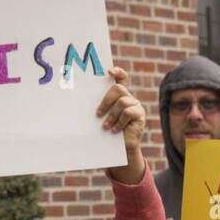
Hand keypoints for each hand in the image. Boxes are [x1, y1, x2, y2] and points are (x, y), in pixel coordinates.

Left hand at [99, 66, 147, 183]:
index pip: (121, 77)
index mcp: (119, 95)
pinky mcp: (140, 114)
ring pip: (122, 102)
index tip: (108, 72)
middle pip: (118, 89)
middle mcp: (128, 97)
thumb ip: (99, 106)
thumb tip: (79, 98)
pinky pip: (128, 112)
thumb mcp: (103, 116)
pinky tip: (115, 130)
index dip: (117, 72)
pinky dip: (119, 121)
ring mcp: (136, 105)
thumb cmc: (108, 131)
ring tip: (105, 126)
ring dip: (111, 115)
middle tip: (98, 114)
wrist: (121, 148)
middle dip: (105, 101)